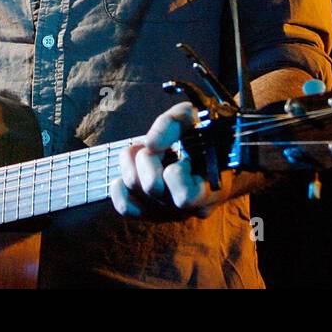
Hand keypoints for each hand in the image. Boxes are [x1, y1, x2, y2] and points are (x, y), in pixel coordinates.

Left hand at [109, 102, 233, 219]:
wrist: (212, 157)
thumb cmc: (203, 135)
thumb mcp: (195, 117)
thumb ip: (172, 124)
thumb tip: (150, 144)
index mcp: (210, 190)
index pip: (185, 196)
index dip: (176, 172)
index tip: (182, 156)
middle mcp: (189, 208)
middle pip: (152, 188)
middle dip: (148, 158)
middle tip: (154, 147)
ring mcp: (169, 213)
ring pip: (135, 193)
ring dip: (131, 164)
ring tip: (141, 151)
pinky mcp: (151, 213)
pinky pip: (124, 207)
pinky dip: (119, 188)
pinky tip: (129, 171)